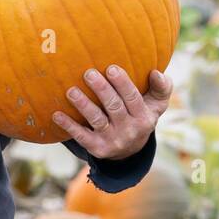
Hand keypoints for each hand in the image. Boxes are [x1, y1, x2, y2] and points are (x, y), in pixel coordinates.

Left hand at [54, 66, 171, 159]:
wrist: (131, 150)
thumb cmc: (142, 114)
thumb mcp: (157, 104)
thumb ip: (162, 87)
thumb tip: (156, 72)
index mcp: (144, 117)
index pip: (133, 98)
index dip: (123, 84)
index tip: (111, 68)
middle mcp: (129, 130)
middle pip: (114, 107)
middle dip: (102, 89)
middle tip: (88, 73)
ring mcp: (112, 140)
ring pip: (97, 120)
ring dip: (83, 105)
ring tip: (71, 90)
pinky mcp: (97, 148)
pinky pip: (81, 136)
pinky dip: (69, 125)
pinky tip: (56, 114)